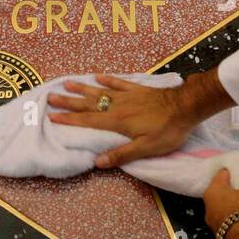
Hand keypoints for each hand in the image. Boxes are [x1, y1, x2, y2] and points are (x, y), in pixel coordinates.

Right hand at [47, 74, 202, 168]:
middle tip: (50, 97)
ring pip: (100, 91)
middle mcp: (118, 106)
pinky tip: (98, 76)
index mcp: (118, 122)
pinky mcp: (139, 89)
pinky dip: (107, 79)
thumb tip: (97, 162)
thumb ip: (122, 154)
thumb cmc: (169, 130)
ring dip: (83, 88)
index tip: (52, 117)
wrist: (188, 106)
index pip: (88, 121)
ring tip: (66, 83)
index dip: (70, 121)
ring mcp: (128, 96)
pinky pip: (119, 83)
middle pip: (89, 104)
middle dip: (69, 102)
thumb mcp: (147, 148)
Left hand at [204, 168, 238, 238]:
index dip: (231, 171)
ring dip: (233, 208)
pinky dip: (235, 220)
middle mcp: (208, 207)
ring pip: (223, 210)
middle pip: (220, 194)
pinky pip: (227, 223)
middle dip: (231, 191)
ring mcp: (212, 224)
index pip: (221, 174)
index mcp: (214, 191)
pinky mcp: (219, 237)